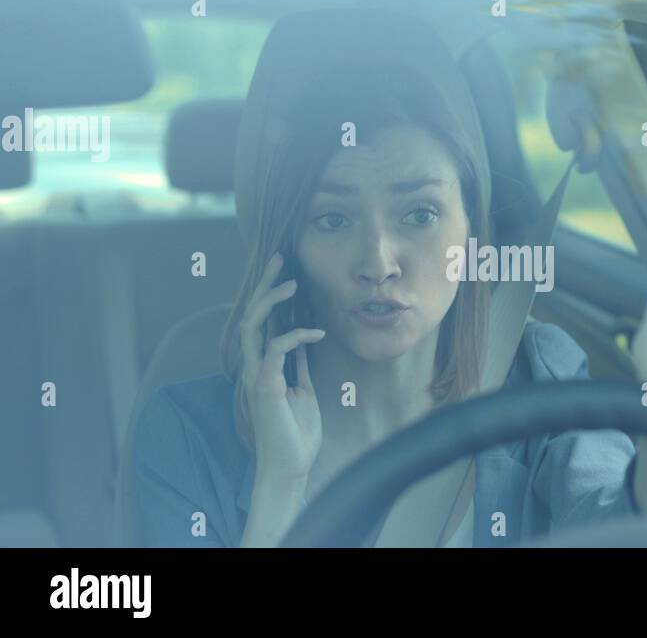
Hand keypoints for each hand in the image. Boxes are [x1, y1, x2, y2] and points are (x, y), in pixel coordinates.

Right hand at [239, 252, 326, 481]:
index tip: (285, 271)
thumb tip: (304, 339)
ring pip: (253, 327)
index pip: (262, 321)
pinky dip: (295, 335)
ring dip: (271, 302)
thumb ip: (298, 364)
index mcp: (263, 365)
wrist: (290, 466)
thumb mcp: (303, 389)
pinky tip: (317, 331)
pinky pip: (275, 350)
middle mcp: (255, 367)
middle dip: (264, 285)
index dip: (270, 294)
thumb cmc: (296, 432)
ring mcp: (257, 376)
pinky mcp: (266, 386)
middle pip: (251, 315)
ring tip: (291, 284)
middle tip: (280, 259)